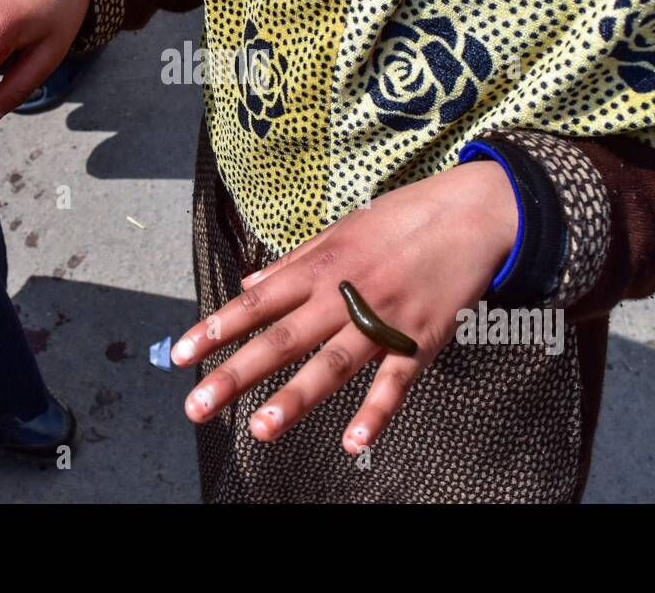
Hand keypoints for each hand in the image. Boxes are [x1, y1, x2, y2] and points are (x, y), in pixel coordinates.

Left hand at [169, 161, 517, 452]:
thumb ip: (294, 261)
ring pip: (333, 364)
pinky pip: (395, 381)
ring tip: (262, 429)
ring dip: (297, 398)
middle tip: (197, 406)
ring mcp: (384, 319)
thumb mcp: (341, 228)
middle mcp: (345, 293)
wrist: (474, 213)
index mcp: (321, 265)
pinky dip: (376, 412)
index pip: (258, 302)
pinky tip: (353, 441)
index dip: (217, 328)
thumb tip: (249, 284)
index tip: (180, 354)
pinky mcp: (422, 339)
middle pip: (283, 339)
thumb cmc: (403, 218)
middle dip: (236, 373)